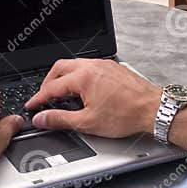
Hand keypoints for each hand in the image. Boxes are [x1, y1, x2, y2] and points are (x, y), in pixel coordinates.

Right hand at [25, 59, 160, 137]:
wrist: (153, 109)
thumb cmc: (127, 114)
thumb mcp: (88, 122)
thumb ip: (60, 119)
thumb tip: (42, 118)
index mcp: (83, 77)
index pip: (52, 87)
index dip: (39, 98)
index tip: (32, 106)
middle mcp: (93, 66)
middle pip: (60, 68)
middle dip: (48, 83)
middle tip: (44, 98)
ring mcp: (104, 65)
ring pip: (75, 65)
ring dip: (64, 78)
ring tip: (61, 93)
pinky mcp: (113, 68)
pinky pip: (89, 67)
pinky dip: (79, 76)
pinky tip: (82, 89)